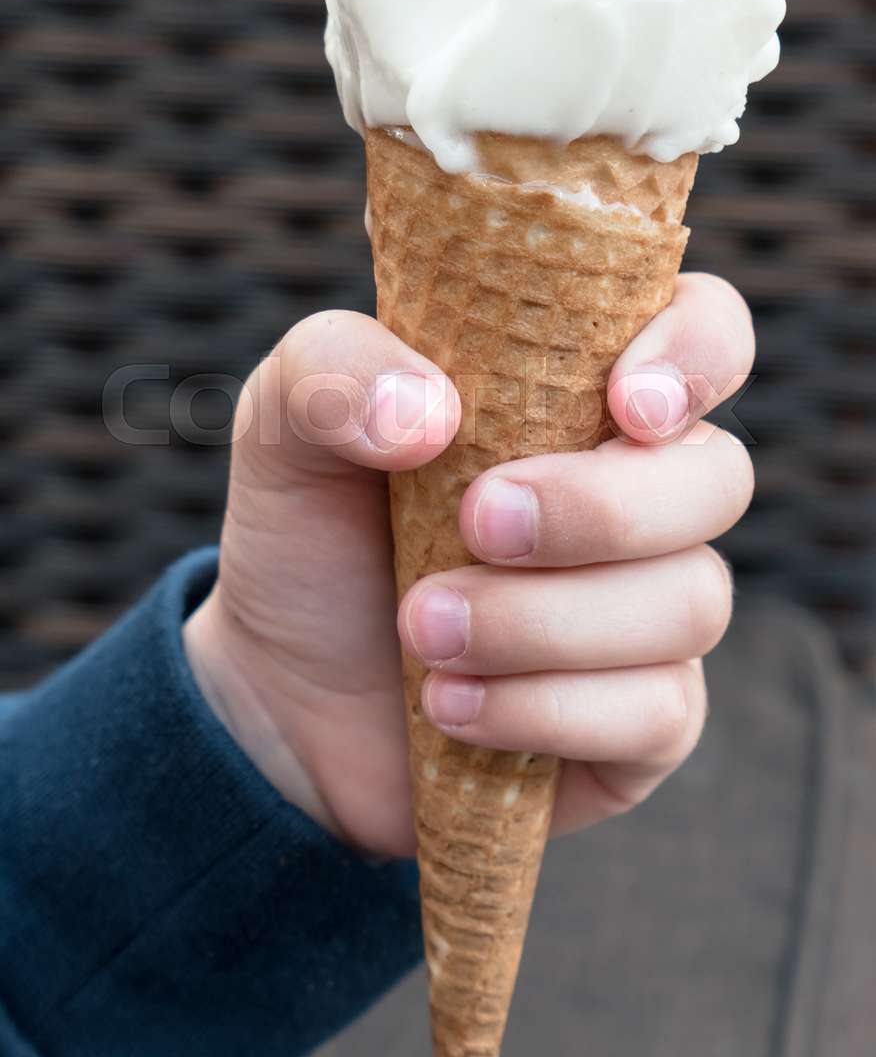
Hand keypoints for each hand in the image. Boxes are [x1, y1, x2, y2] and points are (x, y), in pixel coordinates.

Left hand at [184, 274, 753, 857]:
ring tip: (420, 630)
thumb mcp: (287, 429)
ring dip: (542, 621)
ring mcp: (653, 610)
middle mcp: (641, 493)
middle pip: (717, 478)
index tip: (623, 402)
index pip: (707, 335)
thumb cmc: (314, 536)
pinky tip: (449, 705)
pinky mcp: (645, 721)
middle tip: (473, 522)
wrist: (282, 695)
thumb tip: (430, 411)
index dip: (696, 355)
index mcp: (582, 392)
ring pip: (687, 602)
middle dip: (600, 508)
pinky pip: (658, 711)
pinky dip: (543, 709)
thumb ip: (334, 376)